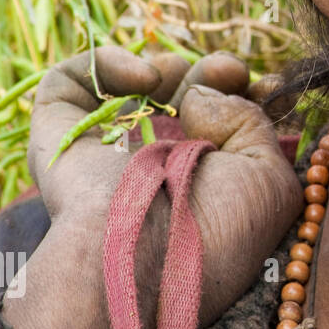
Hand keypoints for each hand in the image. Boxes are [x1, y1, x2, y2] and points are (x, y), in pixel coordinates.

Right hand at [7, 46, 303, 328]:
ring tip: (184, 73)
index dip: (245, 96)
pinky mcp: (57, 138)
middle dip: (213, 75)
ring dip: (164, 66)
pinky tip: (145, 77)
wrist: (142, 265)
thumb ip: (252, 123)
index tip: (268, 84)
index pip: (221, 128)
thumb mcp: (271, 181)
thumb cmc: (214, 232)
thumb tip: (203, 94)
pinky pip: (67, 83)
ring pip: (126, 91)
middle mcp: (154, 171)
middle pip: (181, 102)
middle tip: (232, 70)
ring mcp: (104, 154)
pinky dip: (105, 63)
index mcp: (204, 188)